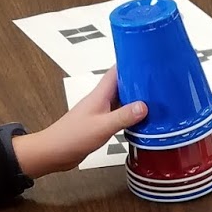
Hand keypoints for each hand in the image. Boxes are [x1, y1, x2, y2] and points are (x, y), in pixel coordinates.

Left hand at [11, 69, 147, 177]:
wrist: (53, 152)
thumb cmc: (72, 137)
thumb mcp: (102, 126)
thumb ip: (123, 116)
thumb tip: (144, 106)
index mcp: (100, 94)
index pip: (116, 71)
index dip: (130, 62)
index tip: (148, 59)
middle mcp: (100, 100)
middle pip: (122, 84)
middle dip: (138, 81)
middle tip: (158, 81)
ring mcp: (100, 112)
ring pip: (122, 100)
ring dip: (136, 99)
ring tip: (155, 100)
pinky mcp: (100, 124)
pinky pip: (119, 114)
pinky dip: (130, 115)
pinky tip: (141, 120)